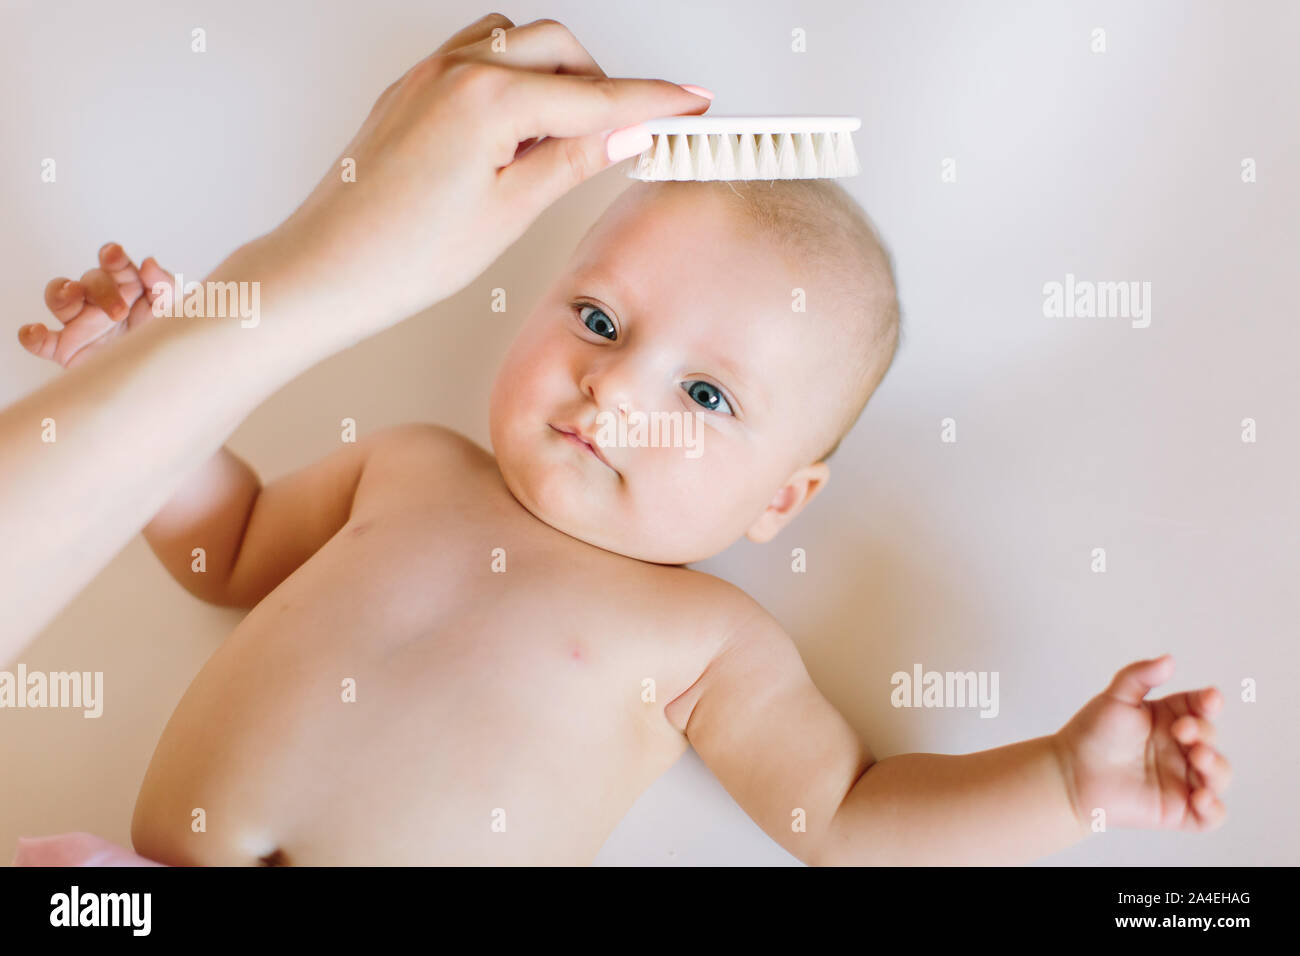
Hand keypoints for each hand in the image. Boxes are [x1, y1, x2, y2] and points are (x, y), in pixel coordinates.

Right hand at [19, 243, 175, 368]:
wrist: (153, 378)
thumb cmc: (160, 340)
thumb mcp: (171, 312)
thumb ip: (164, 285)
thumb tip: (148, 262)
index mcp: (126, 288)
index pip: (114, 264)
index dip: (112, 256)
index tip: (113, 255)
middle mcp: (99, 301)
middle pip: (89, 279)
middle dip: (103, 289)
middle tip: (120, 312)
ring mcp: (79, 324)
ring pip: (57, 297)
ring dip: (61, 292)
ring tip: (72, 295)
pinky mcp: (64, 349)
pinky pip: (39, 339)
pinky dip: (32, 334)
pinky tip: (36, 331)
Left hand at [269, 13, 710, 335]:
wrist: (323, 272)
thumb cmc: (399, 256)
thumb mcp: (509, 213)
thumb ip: (573, 160)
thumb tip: (627, 134)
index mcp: (487, 98)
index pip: (594, 95)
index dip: (652, 101)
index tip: (692, 101)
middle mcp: (455, 69)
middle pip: (559, 48)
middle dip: (602, 84)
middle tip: (630, 135)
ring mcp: (427, 75)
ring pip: (517, 41)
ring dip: (555, 74)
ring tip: (567, 138)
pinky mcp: (410, 91)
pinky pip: (476, 55)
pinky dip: (512, 75)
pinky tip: (518, 126)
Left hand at [1053, 655, 1229, 831]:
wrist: (1069, 773)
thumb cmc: (1091, 733)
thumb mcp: (1115, 698)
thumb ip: (1140, 675)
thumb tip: (1170, 660)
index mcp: (1171, 719)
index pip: (1201, 707)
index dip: (1210, 702)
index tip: (1209, 699)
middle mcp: (1181, 748)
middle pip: (1210, 738)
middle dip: (1204, 733)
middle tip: (1182, 731)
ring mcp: (1182, 779)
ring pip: (1218, 775)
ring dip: (1216, 766)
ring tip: (1199, 757)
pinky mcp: (1178, 810)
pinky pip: (1210, 815)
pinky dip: (1214, 808)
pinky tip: (1201, 796)